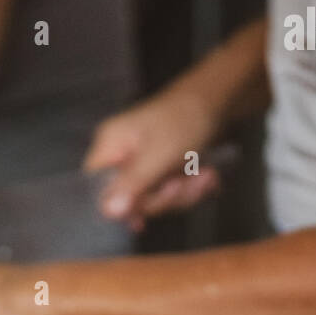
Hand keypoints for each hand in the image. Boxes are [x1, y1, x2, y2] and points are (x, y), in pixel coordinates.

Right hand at [84, 87, 220, 227]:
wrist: (218, 102)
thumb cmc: (186, 119)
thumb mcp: (159, 154)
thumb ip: (133, 184)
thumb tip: (107, 212)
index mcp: (110, 145)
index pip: (97, 190)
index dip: (120, 206)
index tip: (144, 211)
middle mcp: (119, 157)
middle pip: (128, 202)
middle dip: (163, 199)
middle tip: (182, 184)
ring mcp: (139, 166)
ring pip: (153, 202)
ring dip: (183, 195)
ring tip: (203, 176)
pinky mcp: (158, 173)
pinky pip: (168, 197)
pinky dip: (188, 191)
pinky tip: (203, 177)